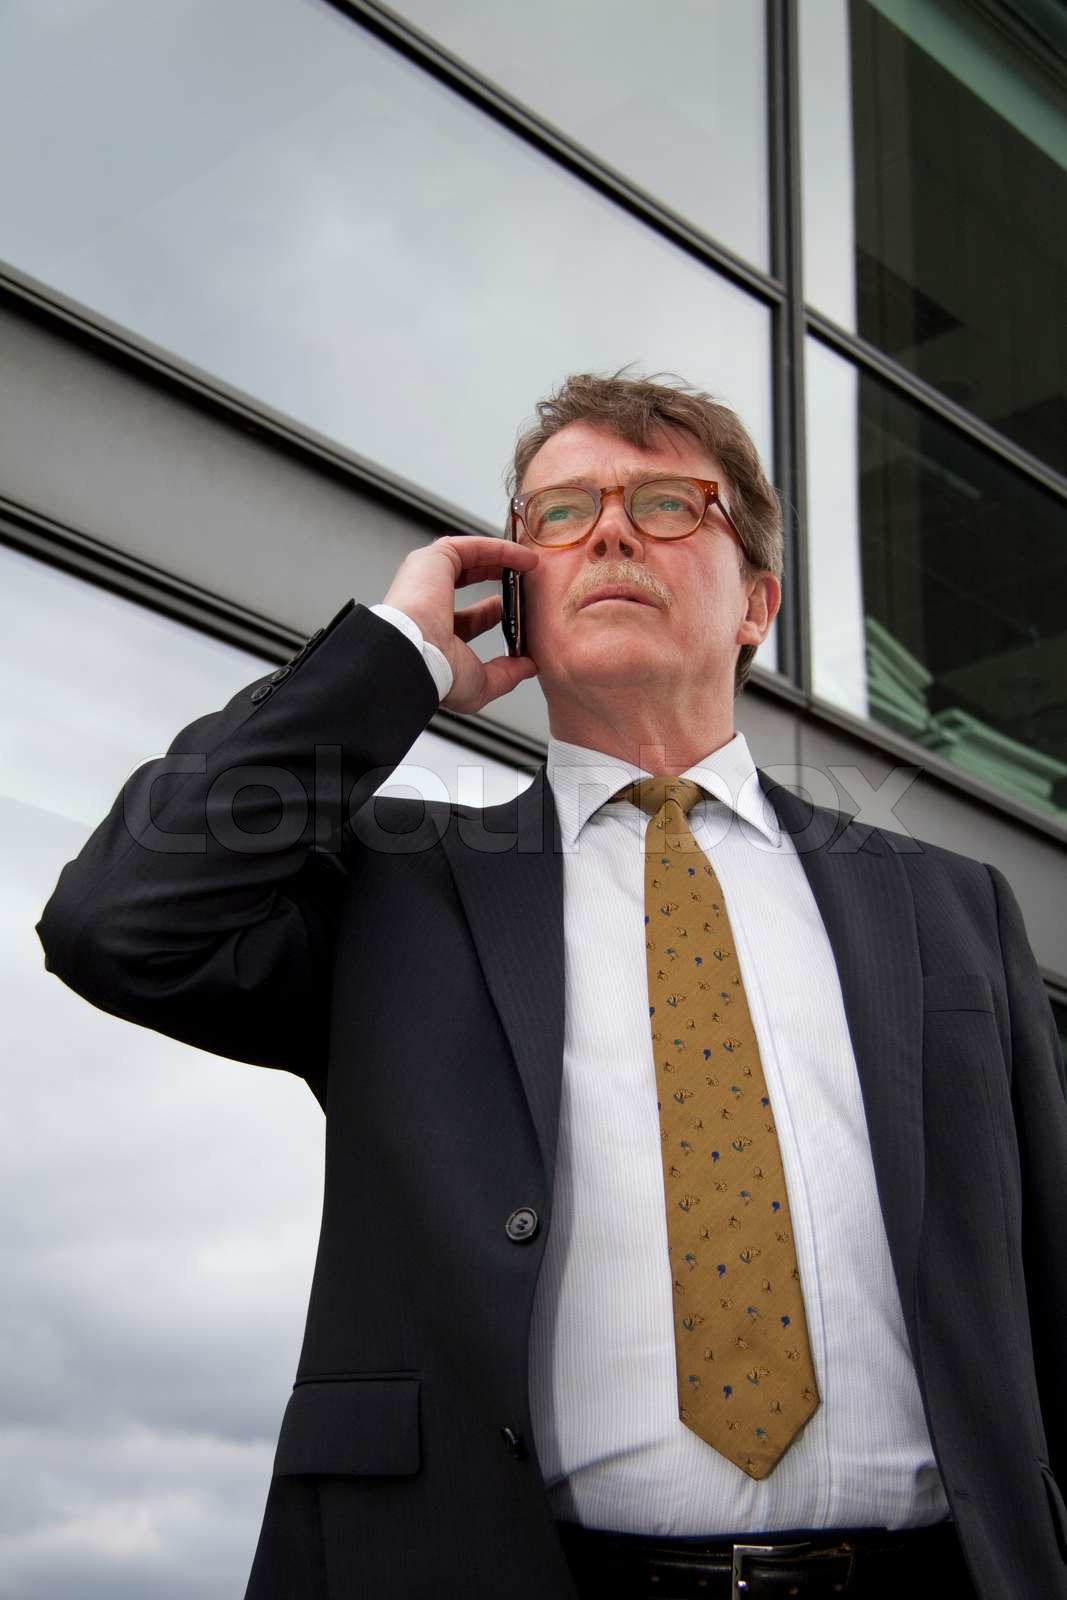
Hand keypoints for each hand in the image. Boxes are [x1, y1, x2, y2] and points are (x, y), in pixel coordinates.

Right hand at [381, 535, 539, 714]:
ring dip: (500, 558)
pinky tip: (526, 559)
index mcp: (433, 633)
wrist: (416, 656)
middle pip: (465, 581)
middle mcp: (427, 603)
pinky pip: (472, 546)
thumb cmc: (435, 672)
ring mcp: (427, 578)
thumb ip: (506, 674)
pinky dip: (501, 550)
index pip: (465, 619)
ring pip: (468, 558)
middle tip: (524, 581)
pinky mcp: (434, 558)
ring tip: (530, 563)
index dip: (490, 614)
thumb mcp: (481, 683)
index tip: (513, 614)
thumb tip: (526, 667)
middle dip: (496, 577)